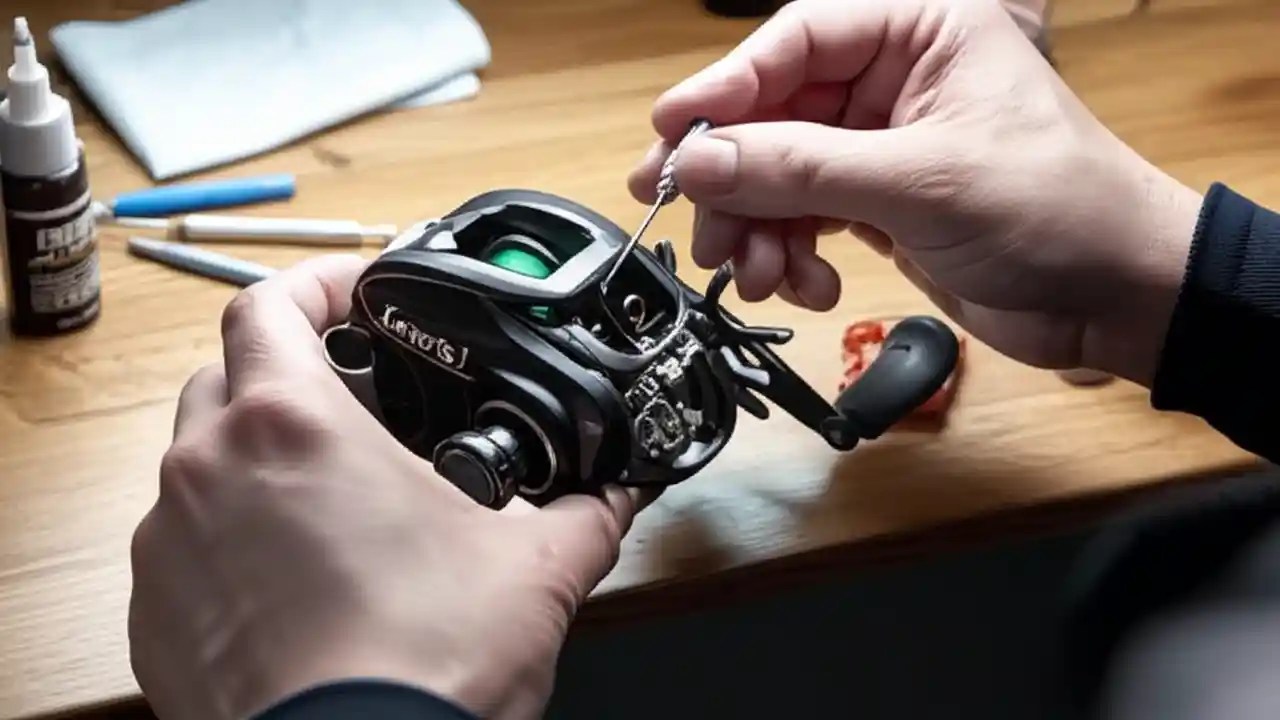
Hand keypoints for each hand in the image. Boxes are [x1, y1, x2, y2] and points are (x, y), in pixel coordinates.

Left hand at [129, 255, 646, 719]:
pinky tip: (297, 581)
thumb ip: (585, 512)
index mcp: (292, 427)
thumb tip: (615, 495)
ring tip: (332, 502)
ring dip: (256, 461)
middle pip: (228, 375)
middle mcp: (208, 469)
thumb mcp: (536, 568)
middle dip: (287, 375)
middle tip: (354, 404)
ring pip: (198, 462)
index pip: (269, 302)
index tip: (356, 294)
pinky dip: (229, 540)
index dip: (315, 282)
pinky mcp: (154, 615)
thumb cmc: (427, 666)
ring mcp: (168, 544)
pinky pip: (182, 546)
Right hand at [628, 0, 1201, 386]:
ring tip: (756, 273)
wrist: (1117, 298)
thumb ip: (802, 170)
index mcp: (920, 32)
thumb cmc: (1060, 211)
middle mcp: (894, 81)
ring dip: (756, 228)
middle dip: (733, 175)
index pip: (796, 41)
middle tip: (693, 217)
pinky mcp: (879, 206)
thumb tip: (701, 160)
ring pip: (778, 174)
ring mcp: (882, 147)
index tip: (674, 131)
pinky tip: (808, 286)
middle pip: (773, 114)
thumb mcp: (922, 180)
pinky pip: (803, 220)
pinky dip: (790, 257)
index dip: (726, 86)